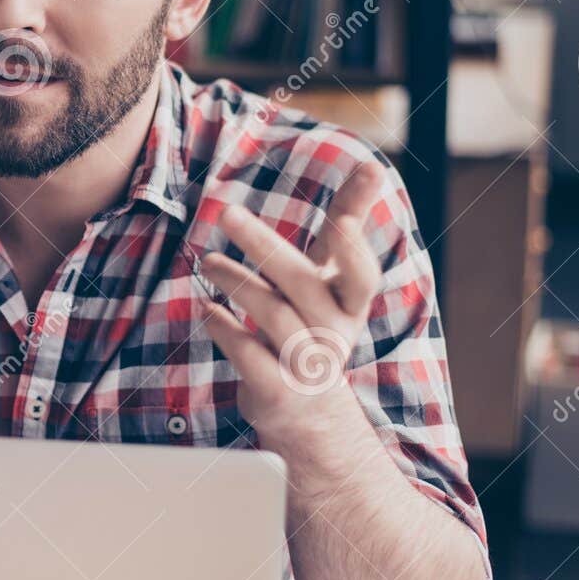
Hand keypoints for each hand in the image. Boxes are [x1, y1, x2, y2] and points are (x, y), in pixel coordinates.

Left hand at [197, 162, 385, 456]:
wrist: (311, 415)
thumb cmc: (319, 324)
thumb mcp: (335, 278)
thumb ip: (348, 222)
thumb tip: (373, 164)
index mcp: (351, 304)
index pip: (361, 275)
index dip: (353, 250)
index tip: (342, 222)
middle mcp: (334, 334)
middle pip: (300, 284)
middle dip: (262, 245)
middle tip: (225, 212)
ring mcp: (306, 365)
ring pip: (269, 314)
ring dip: (233, 280)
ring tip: (205, 261)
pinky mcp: (275, 389)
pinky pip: (245, 352)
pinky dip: (222, 327)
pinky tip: (206, 308)